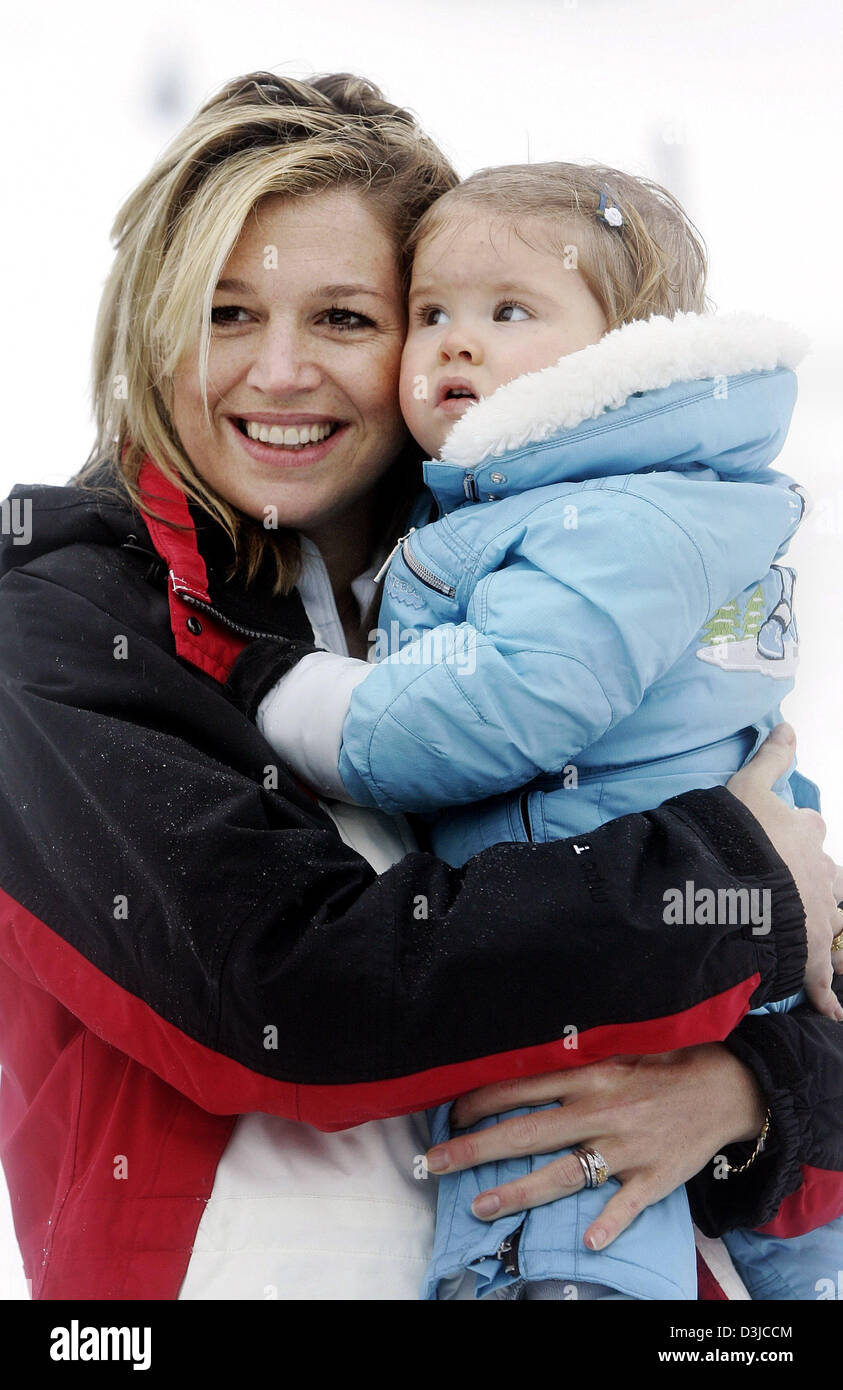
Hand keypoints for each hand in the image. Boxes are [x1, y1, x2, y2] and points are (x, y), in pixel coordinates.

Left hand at [426, 1044, 765, 1250]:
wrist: (726, 1088)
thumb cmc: (665, 1067)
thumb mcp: (618, 1051)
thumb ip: (575, 1063)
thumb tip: (525, 1067)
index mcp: (591, 1077)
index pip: (523, 1088)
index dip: (482, 1101)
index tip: (450, 1113)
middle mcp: (602, 1111)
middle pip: (528, 1132)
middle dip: (476, 1147)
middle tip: (435, 1161)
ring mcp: (627, 1148)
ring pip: (564, 1173)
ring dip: (518, 1191)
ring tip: (480, 1205)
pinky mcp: (654, 1177)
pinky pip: (627, 1205)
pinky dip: (608, 1223)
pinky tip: (586, 1242)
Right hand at [725, 722, 842, 1020]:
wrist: (734, 888)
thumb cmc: (737, 835)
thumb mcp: (746, 785)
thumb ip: (769, 758)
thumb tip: (789, 723)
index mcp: (805, 836)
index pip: (809, 830)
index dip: (795, 835)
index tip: (780, 841)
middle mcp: (822, 877)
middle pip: (828, 881)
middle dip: (815, 886)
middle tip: (791, 893)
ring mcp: (817, 919)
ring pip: (829, 925)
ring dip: (821, 933)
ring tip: (806, 940)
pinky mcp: (808, 957)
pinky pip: (821, 983)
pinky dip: (828, 999)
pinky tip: (835, 1015)